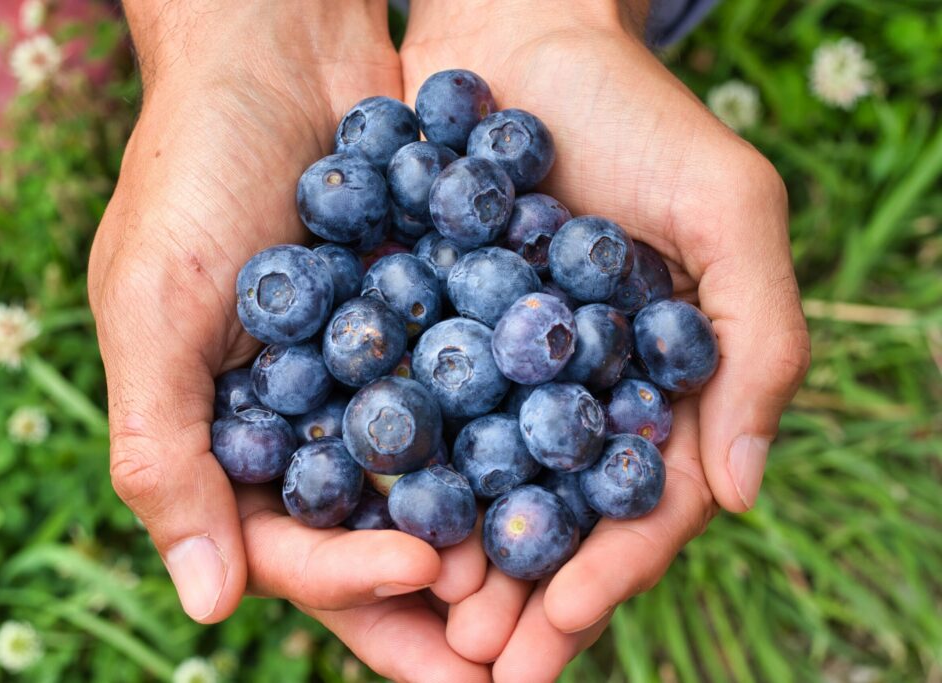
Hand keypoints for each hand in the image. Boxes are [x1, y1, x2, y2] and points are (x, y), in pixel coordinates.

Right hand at [88, 2, 488, 678]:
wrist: (280, 49)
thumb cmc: (194, 167)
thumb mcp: (153, 306)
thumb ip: (164, 453)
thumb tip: (208, 604)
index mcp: (228, 439)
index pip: (288, 547)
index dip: (354, 577)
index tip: (432, 574)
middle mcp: (306, 424)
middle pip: (371, 540)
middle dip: (437, 598)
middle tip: (510, 650)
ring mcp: (374, 380)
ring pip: (434, 487)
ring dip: (490, 536)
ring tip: (554, 575)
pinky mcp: (431, 329)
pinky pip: (476, 402)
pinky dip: (516, 439)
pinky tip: (573, 468)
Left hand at [401, 1, 810, 677]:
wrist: (518, 37)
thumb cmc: (638, 115)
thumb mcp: (728, 213)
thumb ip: (755, 346)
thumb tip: (746, 494)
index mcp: (652, 383)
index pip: (637, 504)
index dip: (605, 570)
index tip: (560, 630)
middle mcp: (569, 392)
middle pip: (548, 515)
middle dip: (520, 594)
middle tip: (480, 664)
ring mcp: (492, 369)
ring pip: (475, 486)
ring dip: (453, 557)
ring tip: (422, 622)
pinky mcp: (423, 332)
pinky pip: (410, 417)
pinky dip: (394, 472)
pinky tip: (366, 522)